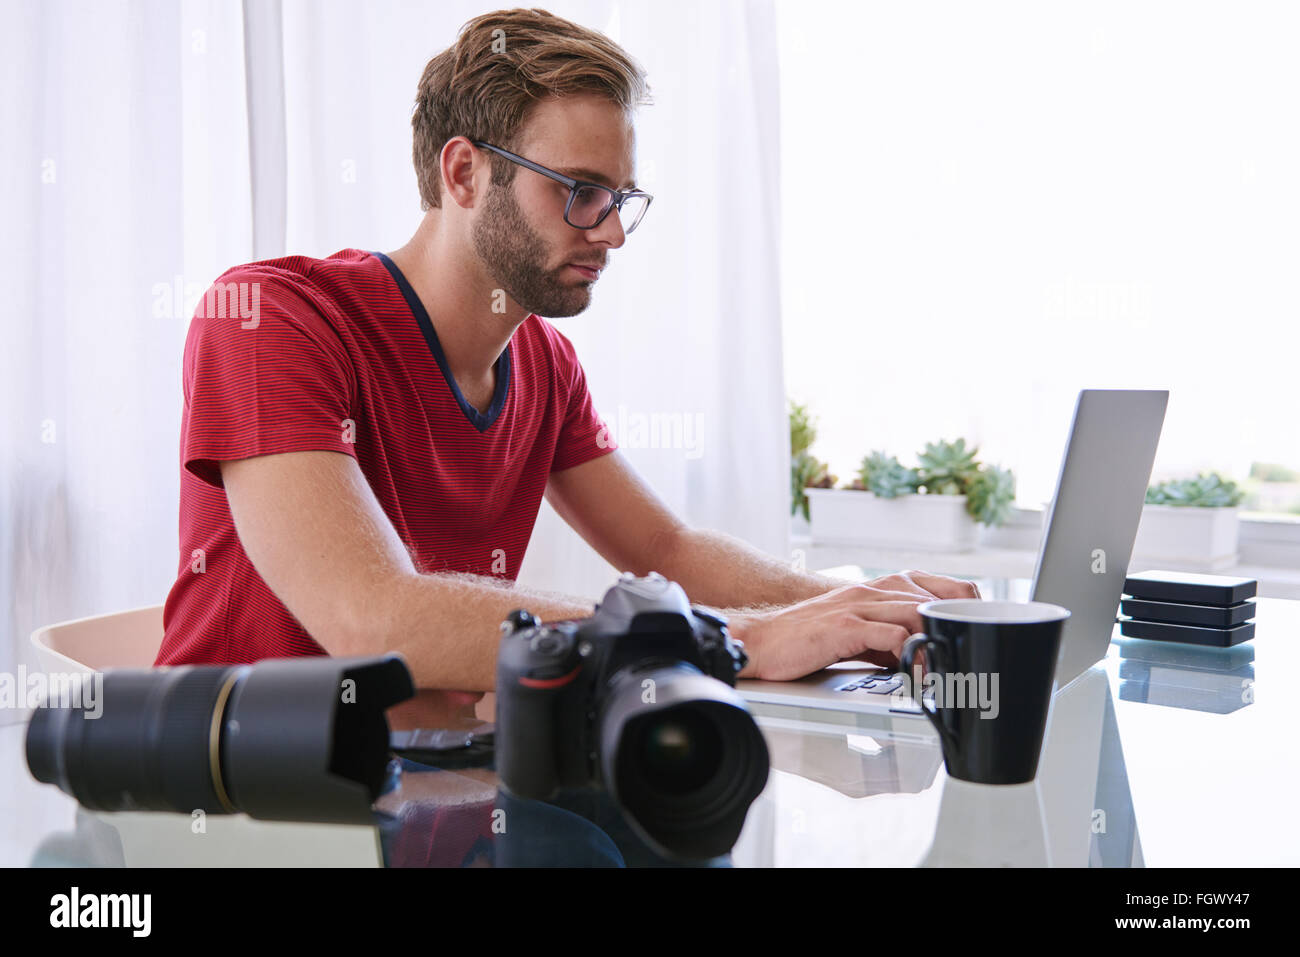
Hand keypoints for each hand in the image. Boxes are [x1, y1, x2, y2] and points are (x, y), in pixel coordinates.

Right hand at [731, 570, 979, 680]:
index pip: (943, 584)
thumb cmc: (806, 638)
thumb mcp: (858, 631)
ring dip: (940, 644)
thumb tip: (924, 658)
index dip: (968, 608)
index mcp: (880, 587)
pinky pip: (893, 637)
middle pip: (939, 597)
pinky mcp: (845, 626)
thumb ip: (891, 637)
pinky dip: (913, 658)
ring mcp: (859, 605)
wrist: (761, 639)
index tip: (977, 636)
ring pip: (920, 612)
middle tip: (974, 659)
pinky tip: (919, 677)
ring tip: (952, 673)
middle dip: (961, 628)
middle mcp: (873, 589)